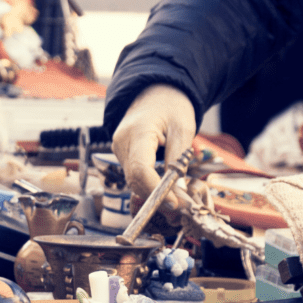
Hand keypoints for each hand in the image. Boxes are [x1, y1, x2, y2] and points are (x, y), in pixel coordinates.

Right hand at [110, 84, 195, 204]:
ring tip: (177, 202)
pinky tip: (165, 191)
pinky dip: (149, 186)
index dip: (156, 191)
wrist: (154, 93)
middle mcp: (121, 143)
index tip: (174, 203)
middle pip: (134, 180)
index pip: (140, 170)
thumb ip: (179, 161)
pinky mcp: (122, 155)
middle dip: (156, 198)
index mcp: (137, 132)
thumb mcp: (183, 129)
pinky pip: (134, 176)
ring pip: (133, 182)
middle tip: (180, 209)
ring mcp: (119, 150)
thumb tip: (179, 193)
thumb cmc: (171, 106)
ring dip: (153, 194)